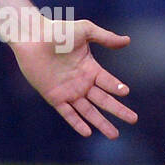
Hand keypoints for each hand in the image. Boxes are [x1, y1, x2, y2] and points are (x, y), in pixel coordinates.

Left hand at [11, 19, 136, 137]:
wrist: (31, 37)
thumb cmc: (56, 30)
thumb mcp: (84, 30)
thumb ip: (105, 37)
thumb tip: (127, 40)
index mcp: (90, 68)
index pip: (108, 82)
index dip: (117, 87)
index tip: (125, 92)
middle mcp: (81, 82)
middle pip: (103, 100)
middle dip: (118, 110)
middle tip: (133, 119)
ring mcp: (68, 91)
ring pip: (88, 111)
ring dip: (101, 122)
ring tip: (114, 135)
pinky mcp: (54, 97)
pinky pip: (67, 113)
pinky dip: (77, 122)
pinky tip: (88, 132)